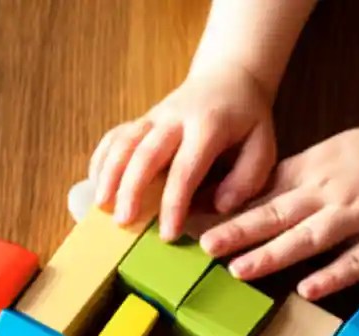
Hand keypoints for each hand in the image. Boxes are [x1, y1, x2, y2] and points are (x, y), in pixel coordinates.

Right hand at [90, 63, 275, 238]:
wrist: (228, 78)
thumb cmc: (247, 120)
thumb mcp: (263, 146)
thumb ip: (247, 178)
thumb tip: (219, 206)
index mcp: (208, 127)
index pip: (186, 168)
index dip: (174, 203)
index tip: (168, 233)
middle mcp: (176, 118)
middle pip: (145, 153)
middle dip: (132, 189)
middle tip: (123, 222)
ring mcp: (154, 116)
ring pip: (124, 142)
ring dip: (108, 173)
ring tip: (100, 206)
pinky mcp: (142, 119)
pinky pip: (116, 136)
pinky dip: (102, 158)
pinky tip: (96, 183)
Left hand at [200, 116, 358, 300]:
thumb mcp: (330, 154)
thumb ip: (293, 177)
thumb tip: (245, 197)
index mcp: (314, 170)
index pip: (263, 191)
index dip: (229, 208)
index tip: (195, 222)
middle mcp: (331, 192)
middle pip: (278, 213)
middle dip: (239, 231)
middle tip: (203, 247)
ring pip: (310, 238)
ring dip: (273, 254)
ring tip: (239, 270)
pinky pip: (357, 261)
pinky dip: (332, 274)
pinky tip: (307, 289)